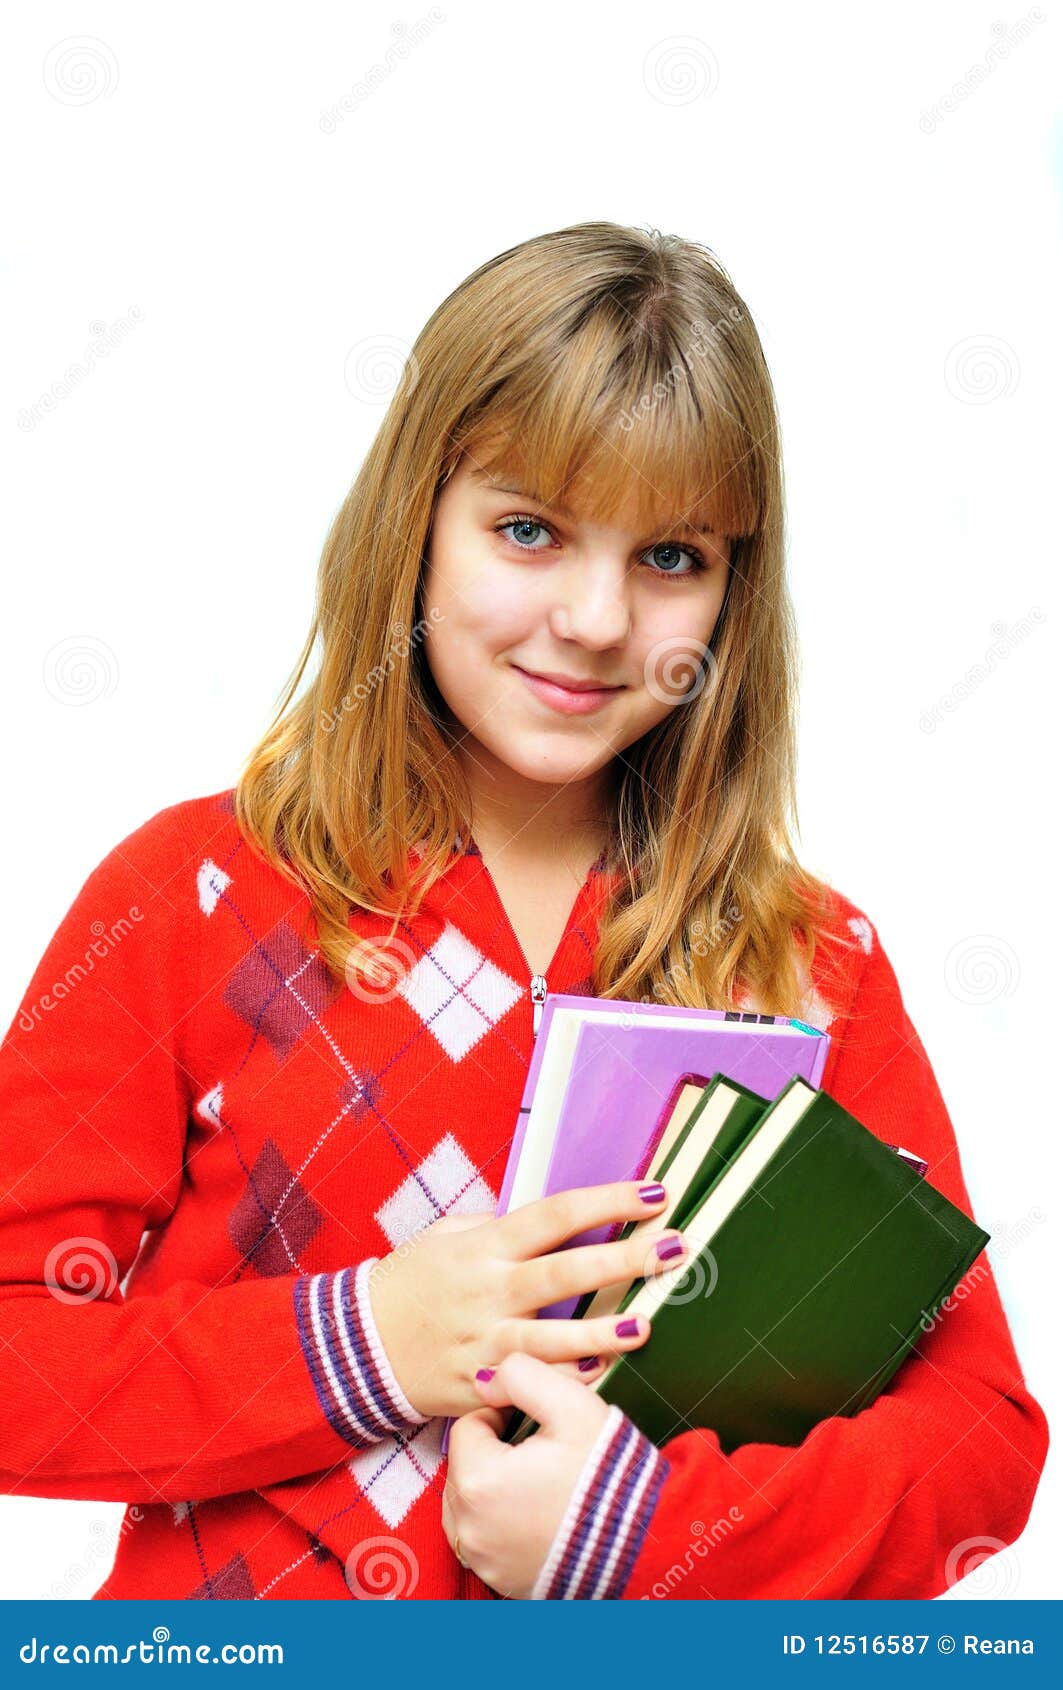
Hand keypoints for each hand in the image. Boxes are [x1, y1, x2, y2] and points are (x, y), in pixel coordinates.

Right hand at [366, 1180, 687, 1418]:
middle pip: (566, 1271)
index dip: (608, 1201)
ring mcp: (486, 1339)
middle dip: (624, 1258)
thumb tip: (543, 1222)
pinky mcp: (480, 1382)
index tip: (654, 1193)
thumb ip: (493, 1226)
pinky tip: (602, 1374)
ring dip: (603, 1331)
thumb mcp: (442, 1237)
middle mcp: (491, 1289)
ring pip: (554, 1336)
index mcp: (487, 1245)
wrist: (356, 1345)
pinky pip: (531, 1381)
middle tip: (675, 1249)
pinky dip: (566, 1378)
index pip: (557, 1214)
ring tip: (647, 1323)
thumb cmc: (406, 1283)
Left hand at [442, 1351, 613, 1597]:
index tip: (536, 1422)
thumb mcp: (571, 1404)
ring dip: (494, 1488)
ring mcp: (483, 1561)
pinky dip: (503, 1524)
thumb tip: (485, 1379)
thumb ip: (521, 1375)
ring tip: (541, 1482)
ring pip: (470, 1505)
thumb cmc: (607, 1473)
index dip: (501, 1415)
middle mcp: (468, 1528)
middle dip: (495, 1452)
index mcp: (477, 1480)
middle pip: (465, 1466)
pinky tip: (541, 1515)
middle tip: (543, 1451)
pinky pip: (486, 1540)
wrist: (646, 1542)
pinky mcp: (500, 1583)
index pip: (467, 1426)